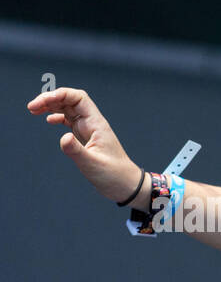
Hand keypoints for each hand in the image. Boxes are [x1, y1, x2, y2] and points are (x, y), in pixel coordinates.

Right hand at [27, 87, 141, 203]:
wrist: (127, 186)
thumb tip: (63, 137)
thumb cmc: (114, 175)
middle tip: (31, 108)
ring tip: (34, 111)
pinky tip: (48, 120)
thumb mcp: (93, 164)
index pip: (78, 98)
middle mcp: (93, 124)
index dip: (59, 95)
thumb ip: (76, 151)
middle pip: (70, 100)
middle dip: (50, 99)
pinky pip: (70, 121)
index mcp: (96, 125)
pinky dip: (58, 118)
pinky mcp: (86, 139)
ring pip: (68, 110)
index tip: (42, 103)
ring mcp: (89, 130)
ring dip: (51, 107)